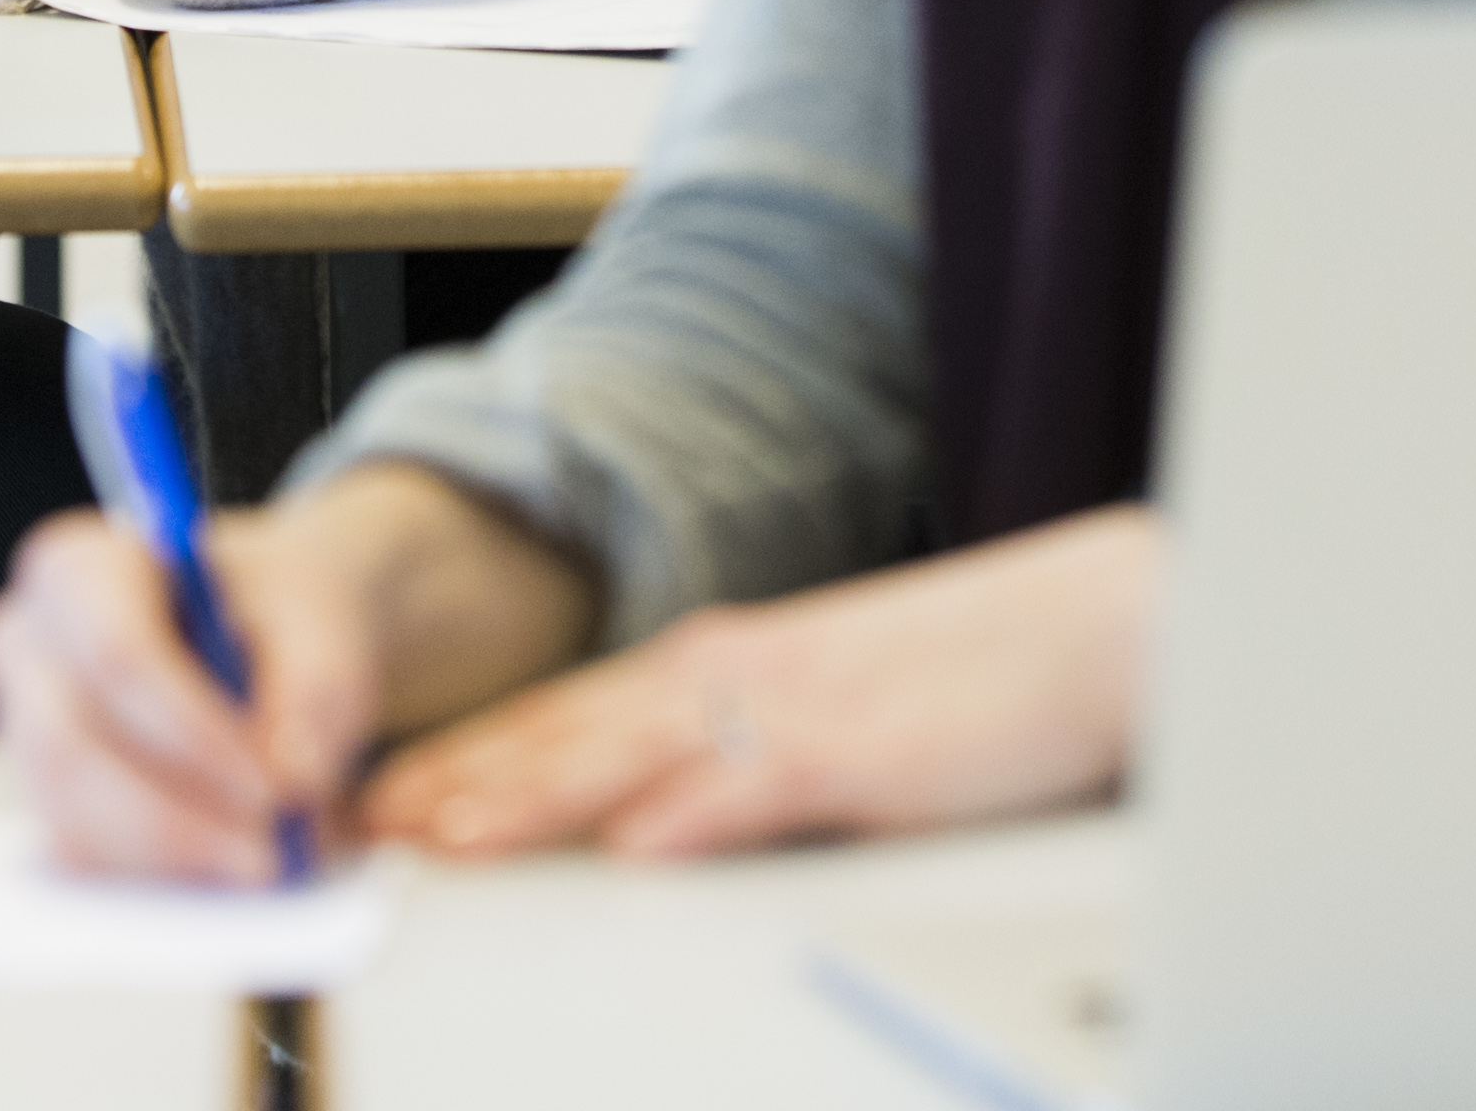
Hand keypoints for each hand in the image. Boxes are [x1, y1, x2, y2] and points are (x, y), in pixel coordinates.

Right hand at [0, 508, 387, 886]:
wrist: (262, 631)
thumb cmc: (274, 615)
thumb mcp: (319, 626)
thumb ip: (315, 691)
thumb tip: (294, 776)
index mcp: (80, 568)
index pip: (115, 653)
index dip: (191, 731)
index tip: (274, 788)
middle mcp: (25, 645)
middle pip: (68, 748)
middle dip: (173, 817)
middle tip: (272, 855)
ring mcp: (20, 729)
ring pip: (66, 818)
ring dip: (169, 858)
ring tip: (263, 862)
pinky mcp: (43, 799)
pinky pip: (80, 859)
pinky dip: (155, 878)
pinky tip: (224, 866)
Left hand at [352, 506, 1158, 861]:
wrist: (1109, 628)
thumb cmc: (983, 686)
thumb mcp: (835, 730)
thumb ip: (741, 769)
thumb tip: (649, 830)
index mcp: (732, 666)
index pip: (572, 716)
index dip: (471, 758)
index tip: (388, 799)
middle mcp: (742, 671)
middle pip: (572, 730)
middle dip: (460, 779)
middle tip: (365, 825)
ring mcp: (800, 706)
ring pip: (636, 751)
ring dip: (533, 793)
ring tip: (449, 837)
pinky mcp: (870, 750)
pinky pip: (763, 784)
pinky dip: (692, 812)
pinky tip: (634, 846)